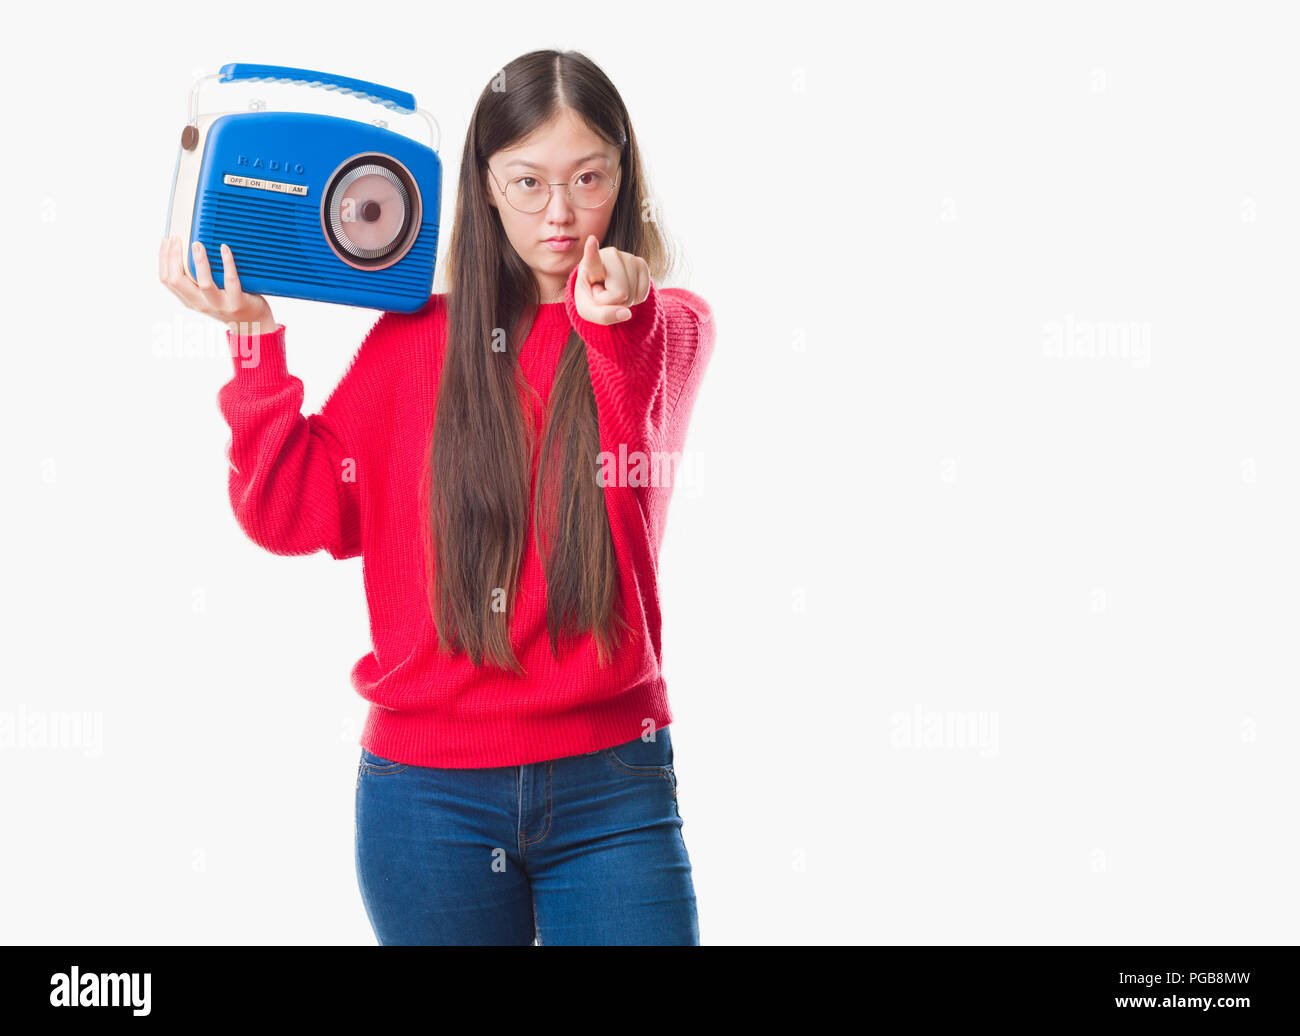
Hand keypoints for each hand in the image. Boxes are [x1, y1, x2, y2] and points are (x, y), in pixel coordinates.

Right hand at [158, 236, 278, 332]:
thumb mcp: (207, 295)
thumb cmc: (229, 303)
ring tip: (197, 244)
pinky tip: (224, 248)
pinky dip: (227, 262)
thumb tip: (188, 247)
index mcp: (189, 300)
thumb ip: (197, 279)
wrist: (253, 325)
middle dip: (173, 257)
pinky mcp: (237, 303)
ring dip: (199, 261)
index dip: (163, 259)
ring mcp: (219, 305)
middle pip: (178, 281)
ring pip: (203, 283)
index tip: (166, 241)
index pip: (166, 279)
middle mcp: (201, 304)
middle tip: (177, 239)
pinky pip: (231, 281)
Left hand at [572, 235, 648, 324]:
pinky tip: (626, 290)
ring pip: (632, 295)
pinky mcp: (642, 264)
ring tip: (614, 290)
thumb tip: (626, 314)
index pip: (592, 259)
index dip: (592, 251)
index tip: (591, 240)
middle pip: (620, 293)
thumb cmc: (592, 296)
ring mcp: (628, 257)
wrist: (605, 286)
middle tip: (605, 293)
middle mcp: (610, 256)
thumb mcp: (588, 311)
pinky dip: (635, 300)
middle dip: (614, 303)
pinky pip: (643, 295)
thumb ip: (602, 316)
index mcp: (590, 265)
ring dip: (624, 302)